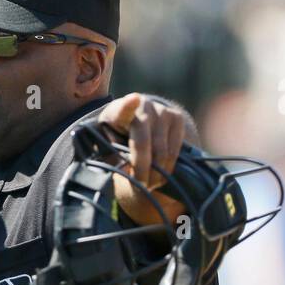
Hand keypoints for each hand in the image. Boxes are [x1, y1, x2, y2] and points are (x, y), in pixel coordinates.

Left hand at [97, 93, 189, 224]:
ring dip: (157, 173)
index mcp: (118, 111)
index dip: (128, 104)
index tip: (133, 99)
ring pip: (161, 150)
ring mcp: (161, 111)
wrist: (139, 119)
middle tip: (140, 186)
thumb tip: (126, 172)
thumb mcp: (108, 143)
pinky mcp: (177, 117)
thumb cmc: (117, 136)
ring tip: (150, 184)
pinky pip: (174, 150)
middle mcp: (142, 106)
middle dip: (142, 169)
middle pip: (143, 143)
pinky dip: (168, 166)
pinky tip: (161, 174)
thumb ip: (113, 154)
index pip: (123, 108)